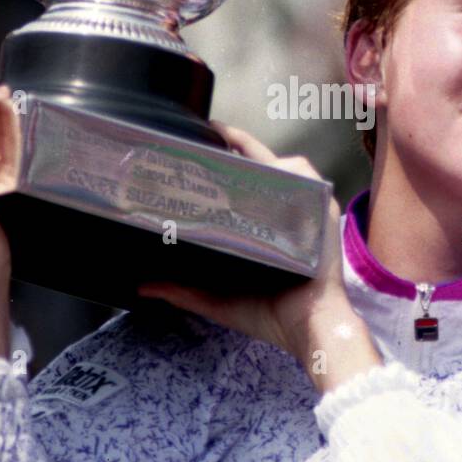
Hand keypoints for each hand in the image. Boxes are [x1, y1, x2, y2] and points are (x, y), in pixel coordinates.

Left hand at [137, 121, 354, 365]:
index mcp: (266, 229)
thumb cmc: (271, 317)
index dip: (220, 165)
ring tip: (221, 135)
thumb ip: (182, 291)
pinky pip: (303, 174)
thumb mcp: (218, 300)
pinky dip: (283, 164)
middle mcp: (287, 213)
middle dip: (233, 147)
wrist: (309, 330)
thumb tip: (141, 287)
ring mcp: (306, 208)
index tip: (191, 151)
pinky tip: (257, 160)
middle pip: (260, 166)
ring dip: (253, 149)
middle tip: (202, 132)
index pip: (243, 186)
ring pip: (279, 163)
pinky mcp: (321, 209)